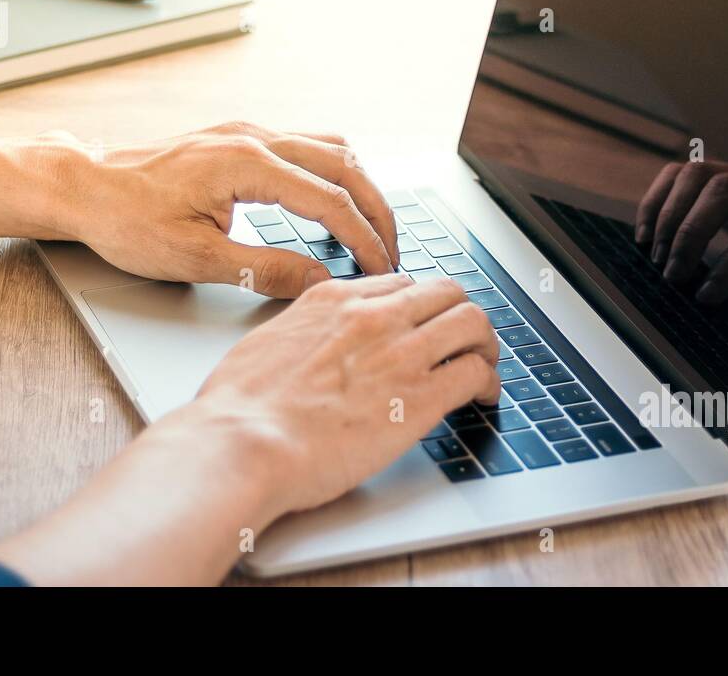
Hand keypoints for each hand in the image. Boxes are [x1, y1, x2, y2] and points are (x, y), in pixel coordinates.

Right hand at [0, 273, 499, 584]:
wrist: (242, 443)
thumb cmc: (239, 408)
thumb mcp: (267, 342)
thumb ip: (302, 332)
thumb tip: (311, 343)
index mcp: (333, 300)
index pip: (399, 284)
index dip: (418, 305)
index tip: (422, 323)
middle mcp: (374, 316)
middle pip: (445, 292)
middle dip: (460, 313)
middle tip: (466, 338)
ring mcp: (402, 353)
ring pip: (472, 322)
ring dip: (485, 342)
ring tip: (486, 363)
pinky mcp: (421, 397)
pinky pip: (475, 371)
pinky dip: (489, 381)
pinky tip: (484, 396)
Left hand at [55, 121, 399, 296]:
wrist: (85, 187)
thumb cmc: (127, 222)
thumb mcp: (197, 259)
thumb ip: (267, 270)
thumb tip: (321, 283)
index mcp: (247, 164)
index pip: (331, 201)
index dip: (364, 240)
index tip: (381, 271)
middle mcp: (255, 137)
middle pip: (346, 166)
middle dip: (377, 211)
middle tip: (393, 253)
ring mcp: (249, 131)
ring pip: (332, 148)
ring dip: (361, 187)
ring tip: (373, 229)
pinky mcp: (241, 137)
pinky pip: (308, 145)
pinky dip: (335, 174)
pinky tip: (335, 201)